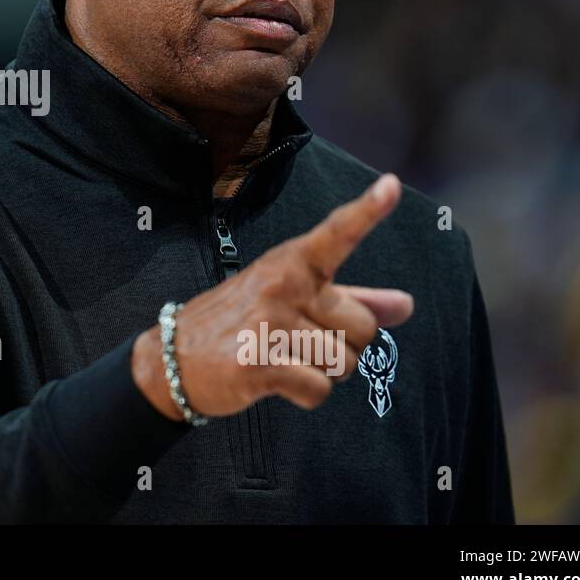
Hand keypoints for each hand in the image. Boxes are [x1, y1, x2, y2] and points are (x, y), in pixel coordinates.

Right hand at [133, 173, 414, 420]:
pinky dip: (307, 395)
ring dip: (324, 373)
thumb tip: (406, 306)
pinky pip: (320, 389)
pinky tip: (278, 382)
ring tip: (285, 359)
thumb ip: (351, 299)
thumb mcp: (291, 299)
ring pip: (344, 363)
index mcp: (289, 262)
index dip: (368, 210)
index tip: (391, 184)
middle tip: (301, 343)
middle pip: (363, 326)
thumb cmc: (240, 323)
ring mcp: (269, 322)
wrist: (173, 358)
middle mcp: (281, 284)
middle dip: (345, 347)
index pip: (336, 234)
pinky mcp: (260, 362)